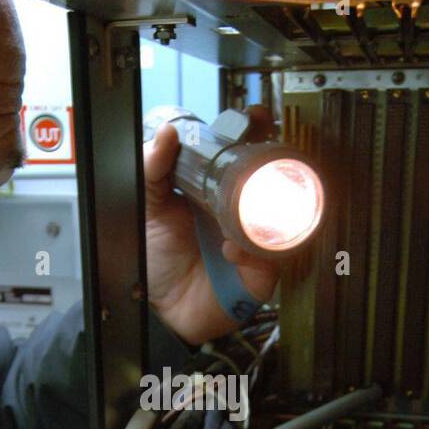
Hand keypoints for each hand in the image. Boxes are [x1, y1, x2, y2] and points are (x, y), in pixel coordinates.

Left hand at [142, 109, 278, 345]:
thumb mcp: (146, 206)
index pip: (241, 154)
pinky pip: (271, 256)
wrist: (158, 310)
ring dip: (265, 208)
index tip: (253, 118)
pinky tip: (231, 250)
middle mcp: (239, 211)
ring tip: (240, 211)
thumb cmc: (154, 259)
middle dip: (273, 160)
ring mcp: (254, 240)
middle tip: (262, 152)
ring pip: (281, 214)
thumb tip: (166, 134)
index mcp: (215, 189)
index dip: (251, 134)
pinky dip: (253, 251)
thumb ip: (151, 169)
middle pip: (270, 178)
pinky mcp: (261, 272)